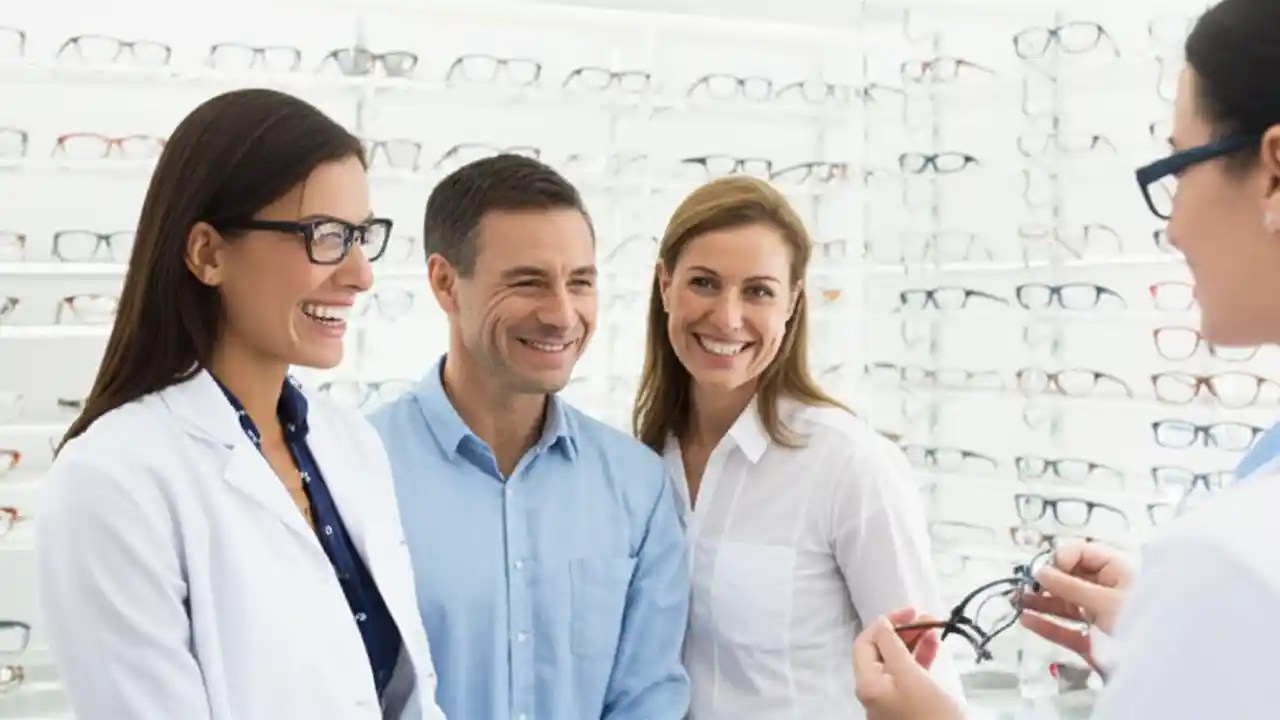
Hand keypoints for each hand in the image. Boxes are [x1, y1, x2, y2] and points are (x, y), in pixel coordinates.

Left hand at [852, 608, 962, 719]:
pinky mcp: (908, 703)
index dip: (884, 623)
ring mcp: (890, 698)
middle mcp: (874, 691)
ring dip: (914, 640)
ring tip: (934, 625)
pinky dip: (921, 657)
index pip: (865, 644)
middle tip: (925, 615)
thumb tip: (881, 623)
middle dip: (902, 630)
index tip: (908, 610)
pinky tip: (935, 644)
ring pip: (897, 661)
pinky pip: (909, 674)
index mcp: (868, 684)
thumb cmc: (931, 714)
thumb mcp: (910, 676)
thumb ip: (892, 647)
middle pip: (881, 651)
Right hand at [1019, 541, 1132, 672]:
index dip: (1063, 557)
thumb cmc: (1144, 622)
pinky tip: (1028, 619)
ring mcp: (1098, 616)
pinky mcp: (1092, 639)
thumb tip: (1041, 572)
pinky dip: (1046, 625)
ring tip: (1018, 599)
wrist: (1160, 665)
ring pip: (1063, 604)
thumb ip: (1070, 586)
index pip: (1083, 554)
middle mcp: (1106, 591)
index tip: (1048, 567)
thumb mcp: (1105, 600)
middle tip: (1029, 584)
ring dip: (1040, 602)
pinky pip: (1064, 629)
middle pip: (1069, 578)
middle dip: (1046, 580)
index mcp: (1117, 571)